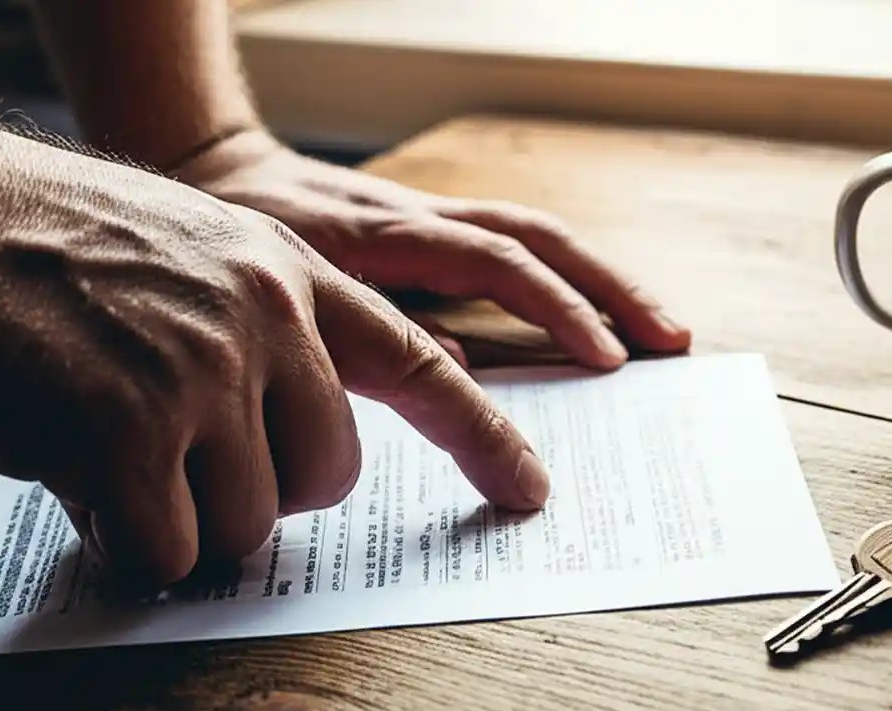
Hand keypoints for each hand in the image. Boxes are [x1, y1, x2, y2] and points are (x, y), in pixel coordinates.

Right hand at [0, 110, 549, 588]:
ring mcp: (205, 370)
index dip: (484, 434)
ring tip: (103, 449)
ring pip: (247, 524)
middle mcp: (266, 316)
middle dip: (265, 496)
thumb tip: (277, 453)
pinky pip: (165, 549)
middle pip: (329, 477)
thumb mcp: (183, 263)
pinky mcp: (132, 428)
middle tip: (185, 469)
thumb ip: (252, 345)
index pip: (421, 363)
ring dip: (179, 516)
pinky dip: (122, 541)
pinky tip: (72, 478)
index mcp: (289, 272)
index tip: (531, 490)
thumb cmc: (32, 246)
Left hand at [174, 130, 691, 370]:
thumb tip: (462, 361)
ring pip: (534, 238)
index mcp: (393, 231)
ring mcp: (431, 219)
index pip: (496, 263)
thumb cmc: (243, 235)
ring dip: (600, 281)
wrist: (217, 168)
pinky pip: (507, 248)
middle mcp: (425, 217)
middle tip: (673, 342)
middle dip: (612, 288)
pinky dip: (558, 280)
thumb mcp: (286, 284)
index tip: (603, 360)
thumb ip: (362, 321)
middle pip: (540, 240)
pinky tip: (588, 321)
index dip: (554, 309)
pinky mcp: (427, 230)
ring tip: (658, 330)